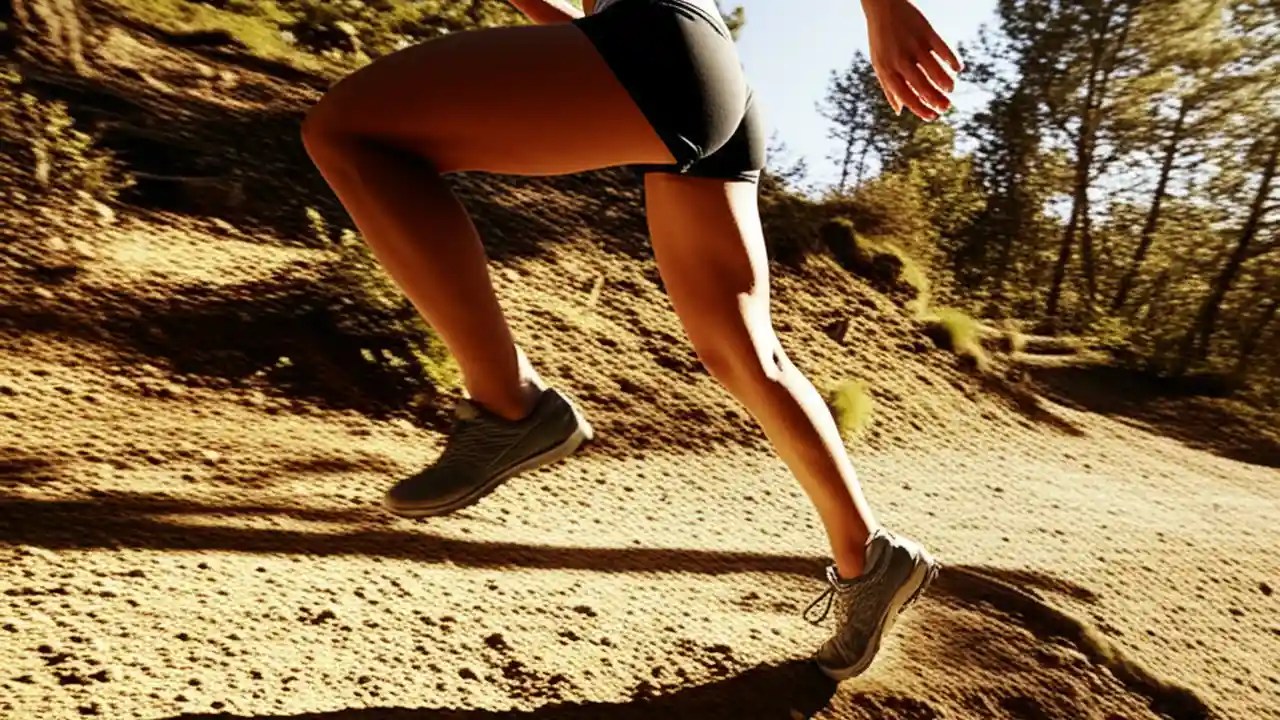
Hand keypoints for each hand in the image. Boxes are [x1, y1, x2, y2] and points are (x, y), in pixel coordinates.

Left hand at [862, 0, 962, 120]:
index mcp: (887, 69)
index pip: (905, 95)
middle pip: (921, 85)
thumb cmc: (881, 40)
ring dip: (945, 82)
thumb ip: (888, 87)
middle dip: (936, 99)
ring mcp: (914, 45)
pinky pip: (942, 48)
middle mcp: (901, 59)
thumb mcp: (879, 63)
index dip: (920, 108)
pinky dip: (952, 59)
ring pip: (934, 68)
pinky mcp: (926, 31)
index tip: (932, 117)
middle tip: (947, 107)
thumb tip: (899, 111)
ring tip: (951, 90)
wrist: (883, 6)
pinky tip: (958, 69)